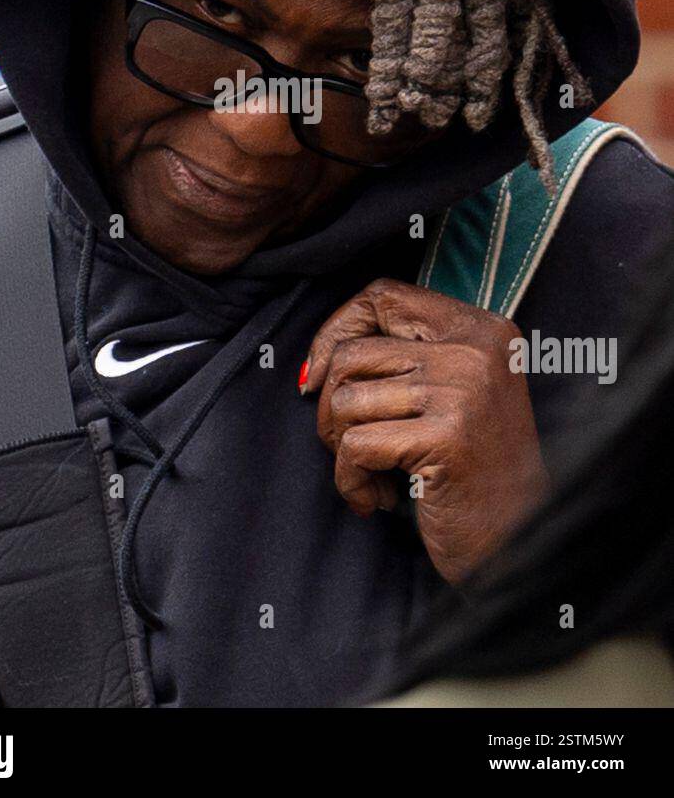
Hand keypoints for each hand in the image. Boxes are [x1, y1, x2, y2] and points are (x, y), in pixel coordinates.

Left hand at [302, 278, 549, 585]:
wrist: (518, 541)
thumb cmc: (472, 470)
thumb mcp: (454, 393)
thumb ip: (404, 360)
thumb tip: (318, 362)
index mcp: (480, 329)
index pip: (384, 295)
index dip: (337, 330)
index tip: (320, 376)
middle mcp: (476, 350)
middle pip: (352, 353)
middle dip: (330, 407)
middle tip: (350, 447)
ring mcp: (462, 392)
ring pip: (346, 400)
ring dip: (342, 449)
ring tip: (374, 475)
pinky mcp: (446, 439)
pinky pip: (355, 446)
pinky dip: (351, 481)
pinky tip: (376, 499)